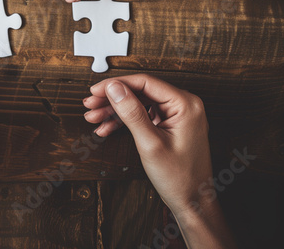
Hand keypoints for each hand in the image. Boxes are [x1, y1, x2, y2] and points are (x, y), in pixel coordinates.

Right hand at [83, 75, 236, 247]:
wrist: (192, 201)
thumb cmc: (180, 177)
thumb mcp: (150, 143)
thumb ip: (131, 113)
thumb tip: (115, 88)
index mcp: (185, 104)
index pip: (144, 82)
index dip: (116, 84)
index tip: (96, 91)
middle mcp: (184, 105)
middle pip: (139, 92)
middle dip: (112, 99)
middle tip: (90, 105)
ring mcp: (177, 116)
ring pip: (138, 104)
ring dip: (115, 111)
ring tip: (94, 118)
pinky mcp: (170, 125)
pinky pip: (143, 116)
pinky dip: (124, 121)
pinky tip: (107, 127)